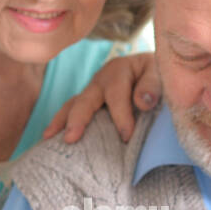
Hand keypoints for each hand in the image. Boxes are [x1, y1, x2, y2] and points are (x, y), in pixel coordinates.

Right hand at [42, 52, 158, 143]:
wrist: (157, 73)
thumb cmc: (159, 77)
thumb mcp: (161, 74)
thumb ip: (153, 85)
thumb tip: (143, 102)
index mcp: (120, 70)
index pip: (116, 95)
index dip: (121, 116)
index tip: (126, 137)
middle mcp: (101, 79)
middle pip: (85, 98)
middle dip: (78, 119)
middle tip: (71, 138)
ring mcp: (92, 91)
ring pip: (72, 105)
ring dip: (61, 121)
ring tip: (49, 139)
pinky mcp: (88, 103)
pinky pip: (71, 112)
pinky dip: (60, 124)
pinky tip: (49, 139)